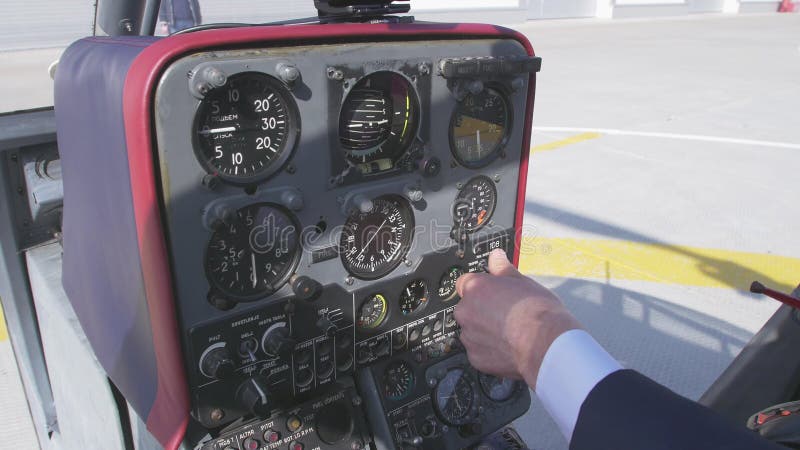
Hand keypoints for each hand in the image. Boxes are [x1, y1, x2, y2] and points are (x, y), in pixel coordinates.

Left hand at [454, 249, 581, 389]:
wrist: (545, 343)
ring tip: (509, 331)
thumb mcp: (522, 281)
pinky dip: (490, 350)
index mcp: (475, 288)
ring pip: (473, 331)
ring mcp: (469, 336)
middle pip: (468, 308)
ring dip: (485, 331)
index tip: (491, 292)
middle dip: (482, 310)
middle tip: (505, 313)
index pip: (465, 282)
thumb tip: (496, 257)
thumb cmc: (537, 311)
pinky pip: (479, 351)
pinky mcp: (476, 358)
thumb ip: (503, 268)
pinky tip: (508, 346)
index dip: (481, 288)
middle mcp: (466, 312)